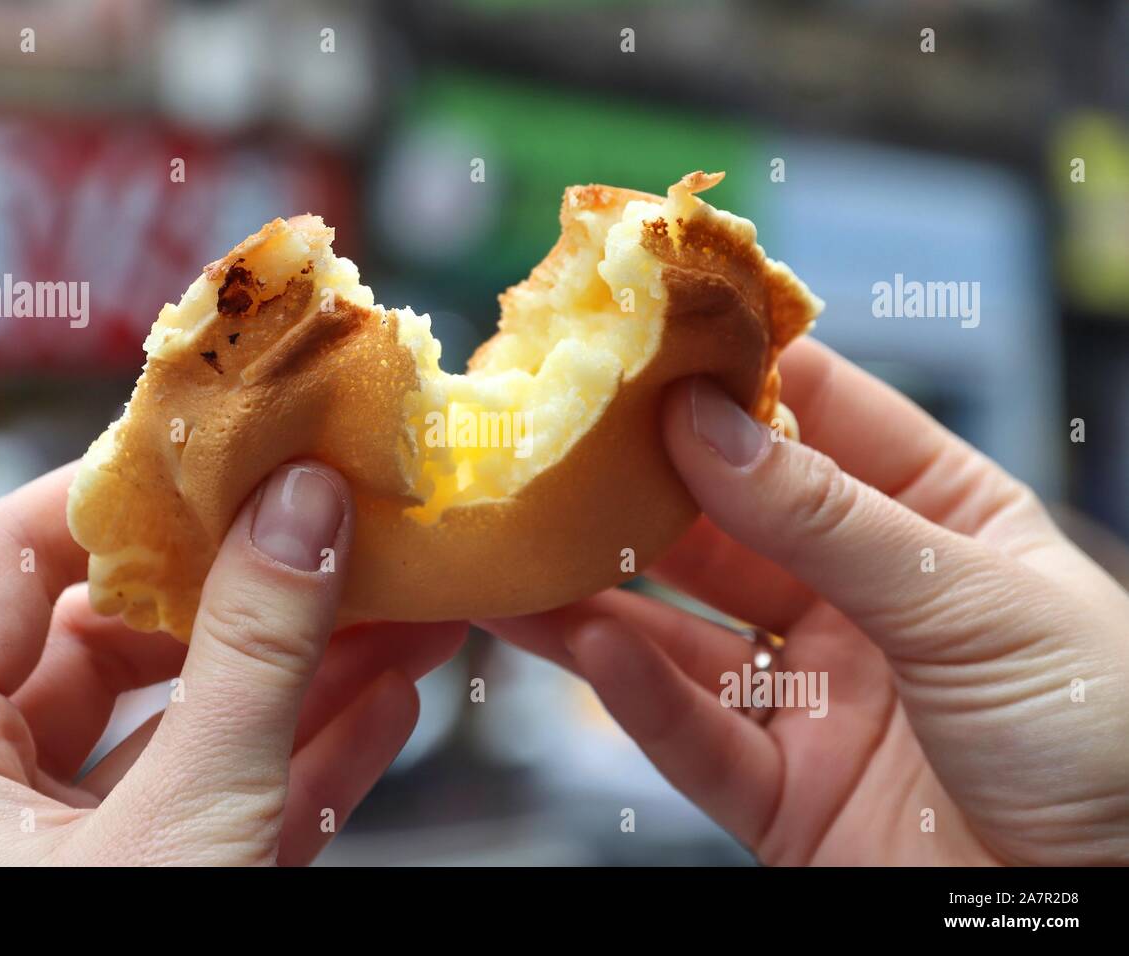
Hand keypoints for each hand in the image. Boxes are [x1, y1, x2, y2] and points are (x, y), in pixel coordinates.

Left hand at [0, 461, 463, 864]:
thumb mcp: (185, 821)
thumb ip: (254, 657)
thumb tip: (306, 505)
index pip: (17, 557)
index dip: (128, 489)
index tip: (234, 442)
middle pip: (132, 629)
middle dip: (258, 578)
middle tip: (346, 516)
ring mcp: (93, 835)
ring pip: (206, 707)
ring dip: (316, 655)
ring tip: (407, 591)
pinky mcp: (175, 876)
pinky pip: (247, 784)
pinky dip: (324, 742)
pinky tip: (398, 688)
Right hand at [485, 339, 1128, 864]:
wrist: (1123, 909)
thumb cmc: (1112, 732)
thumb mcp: (970, 599)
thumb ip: (827, 516)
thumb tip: (707, 420)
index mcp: (933, 523)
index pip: (817, 421)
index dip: (734, 375)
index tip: (648, 337)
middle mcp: (862, 601)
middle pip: (725, 527)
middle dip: (638, 487)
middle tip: (554, 446)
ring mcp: (816, 696)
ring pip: (684, 634)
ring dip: (599, 597)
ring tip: (524, 555)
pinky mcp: (783, 792)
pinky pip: (694, 738)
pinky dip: (637, 697)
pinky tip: (588, 648)